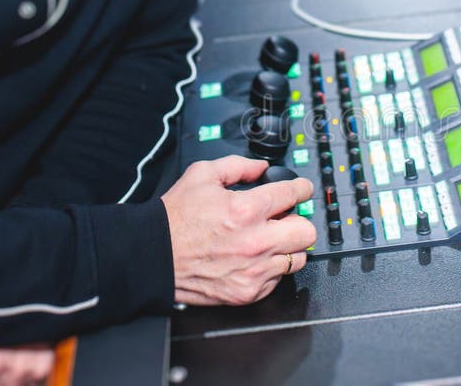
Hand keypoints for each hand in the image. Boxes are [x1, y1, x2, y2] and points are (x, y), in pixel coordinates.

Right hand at [162, 156, 315, 305]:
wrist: (153, 256)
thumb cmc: (175, 219)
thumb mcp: (202, 175)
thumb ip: (238, 167)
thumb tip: (261, 168)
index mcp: (246, 210)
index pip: (294, 195)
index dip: (301, 189)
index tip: (301, 190)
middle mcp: (256, 242)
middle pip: (306, 231)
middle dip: (298, 220)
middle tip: (285, 219)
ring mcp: (254, 270)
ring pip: (298, 258)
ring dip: (287, 247)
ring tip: (270, 241)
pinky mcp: (248, 292)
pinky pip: (278, 280)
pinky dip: (271, 269)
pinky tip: (255, 259)